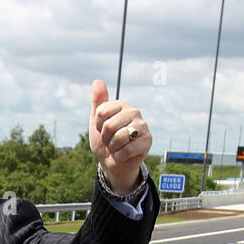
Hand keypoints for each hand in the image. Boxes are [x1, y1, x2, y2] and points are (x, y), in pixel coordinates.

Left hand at [89, 79, 149, 195]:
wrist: (113, 163)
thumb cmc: (105, 142)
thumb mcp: (96, 122)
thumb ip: (97, 103)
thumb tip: (97, 81)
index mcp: (121, 105)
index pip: (101, 112)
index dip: (98, 126)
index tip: (103, 130)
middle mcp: (134, 112)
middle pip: (109, 125)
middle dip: (106, 138)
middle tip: (111, 141)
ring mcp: (142, 125)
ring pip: (119, 137)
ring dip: (113, 148)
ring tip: (117, 147)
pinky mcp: (148, 140)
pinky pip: (127, 149)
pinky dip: (120, 156)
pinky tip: (124, 155)